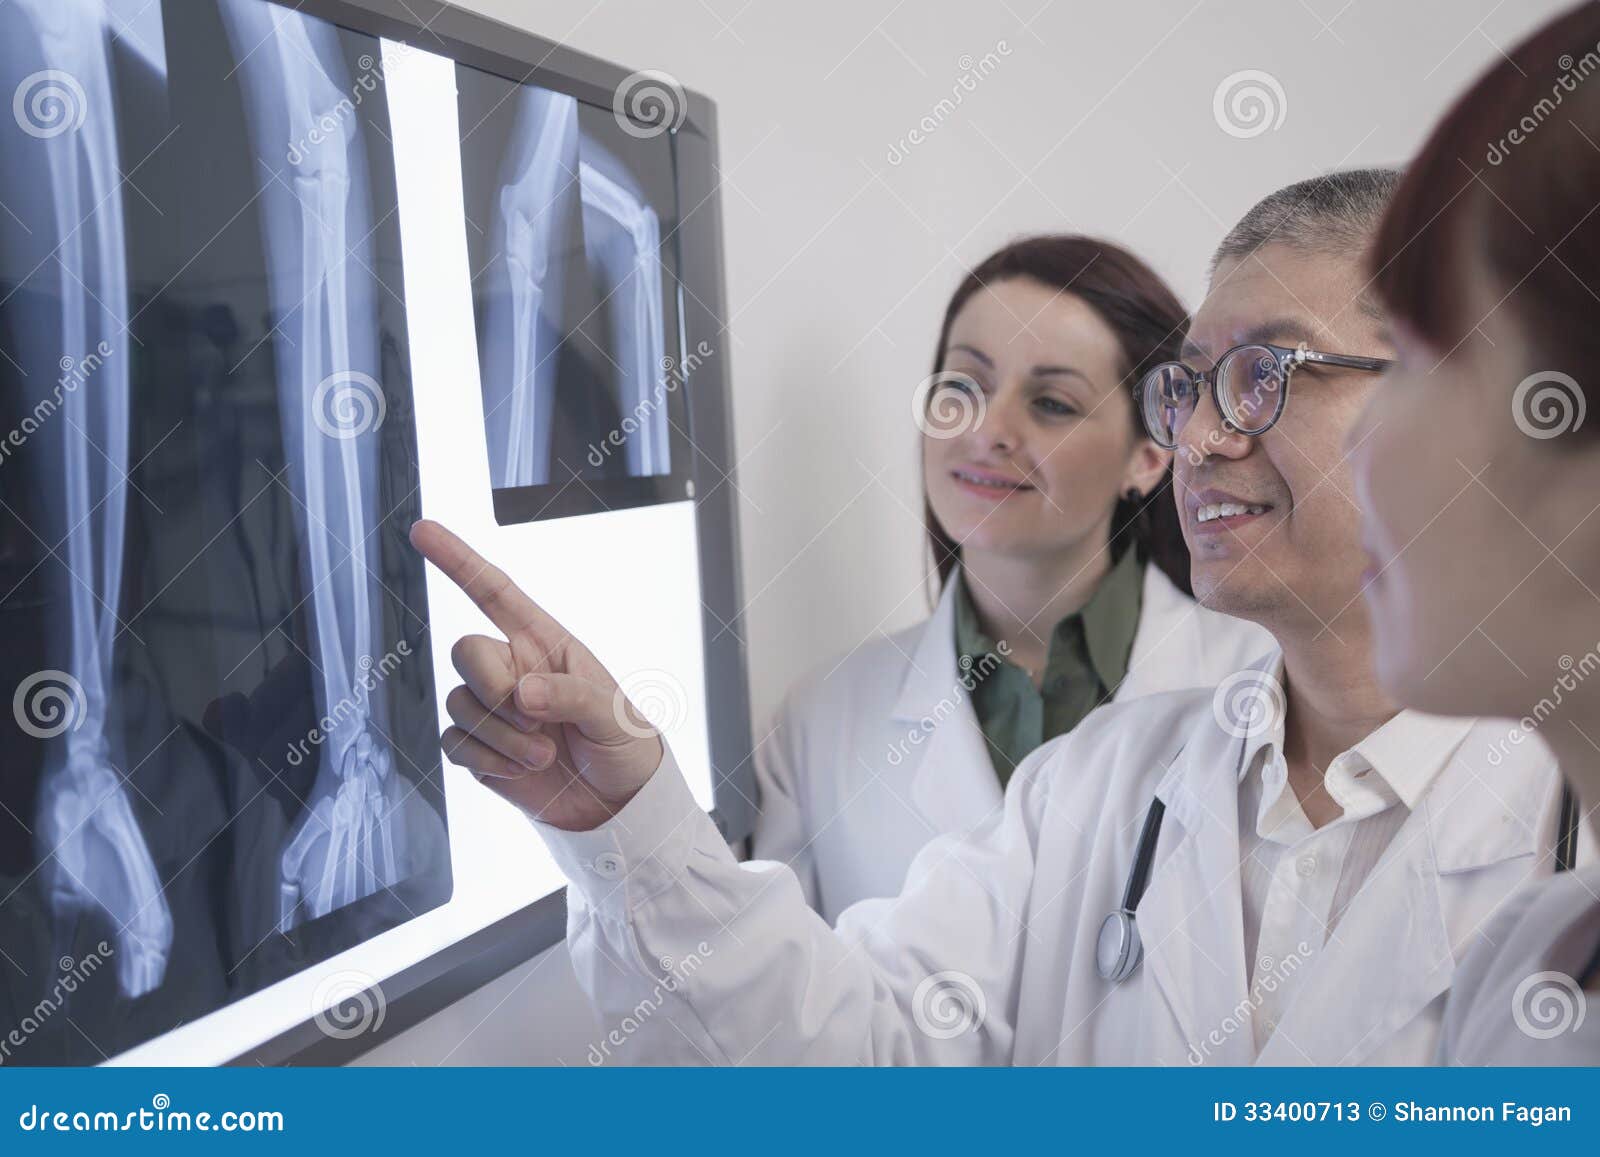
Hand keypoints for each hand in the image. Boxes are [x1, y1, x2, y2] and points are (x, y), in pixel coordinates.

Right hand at [408, 519, 662, 830]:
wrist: (616, 804)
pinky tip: (522, 770)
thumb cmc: (622, 743)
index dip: (458, 560)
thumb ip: (570, 695)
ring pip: (459, 703)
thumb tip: (522, 693)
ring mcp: (493, 709)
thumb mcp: (612, 713)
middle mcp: (512, 668)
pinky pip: (454, 743)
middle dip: (492, 686)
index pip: (494, 592)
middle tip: (534, 717)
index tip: (422, 529)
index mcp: (544, 642)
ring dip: (501, 736)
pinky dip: (487, 760)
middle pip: (465, 651)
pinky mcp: (480, 748)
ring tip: (544, 754)